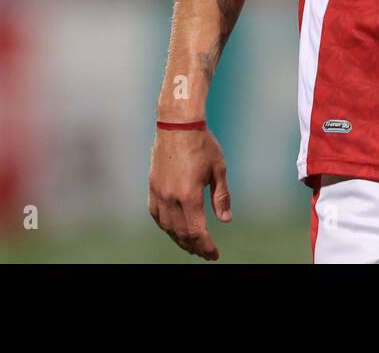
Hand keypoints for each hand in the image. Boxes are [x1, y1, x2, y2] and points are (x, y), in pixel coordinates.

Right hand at [148, 127, 232, 259]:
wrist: (177, 125)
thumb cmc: (202, 144)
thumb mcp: (218, 169)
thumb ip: (221, 197)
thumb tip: (226, 220)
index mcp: (189, 195)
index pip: (197, 231)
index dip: (206, 246)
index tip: (214, 254)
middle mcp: (171, 197)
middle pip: (181, 233)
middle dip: (194, 247)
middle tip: (205, 254)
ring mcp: (159, 193)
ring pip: (167, 227)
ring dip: (179, 240)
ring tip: (192, 245)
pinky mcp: (152, 187)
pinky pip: (156, 215)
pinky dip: (166, 226)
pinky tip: (174, 229)